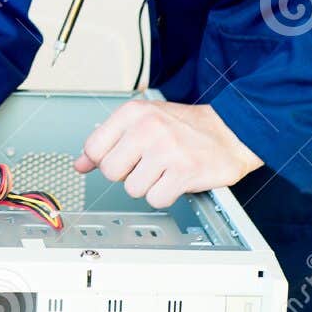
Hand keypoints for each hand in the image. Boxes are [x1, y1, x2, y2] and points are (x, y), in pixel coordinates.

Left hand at [73, 99, 261, 207]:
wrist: (230, 132)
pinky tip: (175, 180)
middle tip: (147, 164)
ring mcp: (166, 149)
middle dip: (126, 174)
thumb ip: (109, 141)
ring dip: (148, 186)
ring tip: (164, 170)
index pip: (94, 148)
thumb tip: (80, 163)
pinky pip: (156, 199)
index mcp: (134, 112)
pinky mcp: (184, 171)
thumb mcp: (142, 122)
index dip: (104, 160)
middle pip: (110, 171)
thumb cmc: (186, 127)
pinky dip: (165, 195)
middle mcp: (148, 128)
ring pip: (132, 189)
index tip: (119, 159)